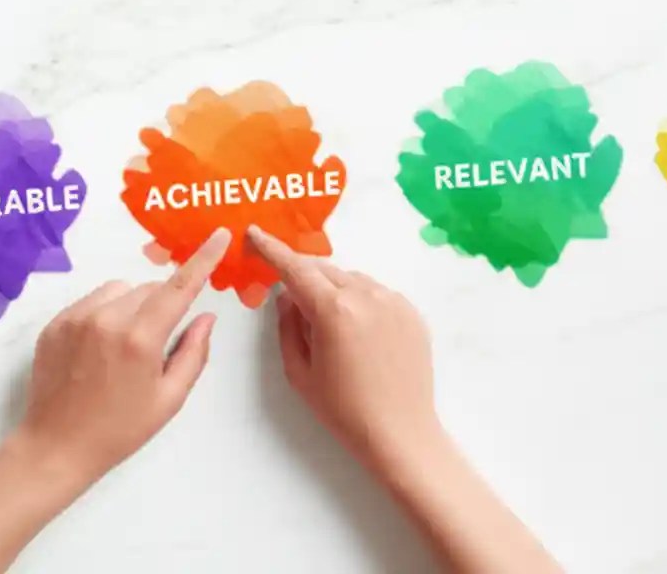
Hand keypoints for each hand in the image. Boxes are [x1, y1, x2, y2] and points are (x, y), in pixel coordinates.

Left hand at [17, 227, 232, 480]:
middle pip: (149, 288)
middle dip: (162, 304)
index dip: (203, 259)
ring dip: (132, 305)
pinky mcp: (55, 323)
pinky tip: (100, 349)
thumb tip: (206, 317)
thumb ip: (193, 353)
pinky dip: (105, 313)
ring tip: (125, 346)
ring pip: (119, 289)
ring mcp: (76, 318)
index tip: (220, 235)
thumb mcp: (168, 399)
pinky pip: (91, 300)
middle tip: (156, 344)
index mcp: (140, 339)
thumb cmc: (119, 430)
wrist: (56, 446)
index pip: (179, 287)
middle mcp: (107, 319)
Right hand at [246, 226, 442, 473]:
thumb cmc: (342, 409)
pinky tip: (358, 333)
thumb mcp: (299, 371)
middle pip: (324, 269)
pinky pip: (376, 293)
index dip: (271, 249)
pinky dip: (359, 301)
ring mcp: (393, 301)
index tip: (255, 234)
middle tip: (291, 295)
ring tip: (329, 325)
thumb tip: (287, 296)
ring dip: (333, 288)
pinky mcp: (411, 312)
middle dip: (303, 274)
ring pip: (351, 278)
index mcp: (333, 310)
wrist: (400, 432)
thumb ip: (287, 326)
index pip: (295, 268)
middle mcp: (366, 296)